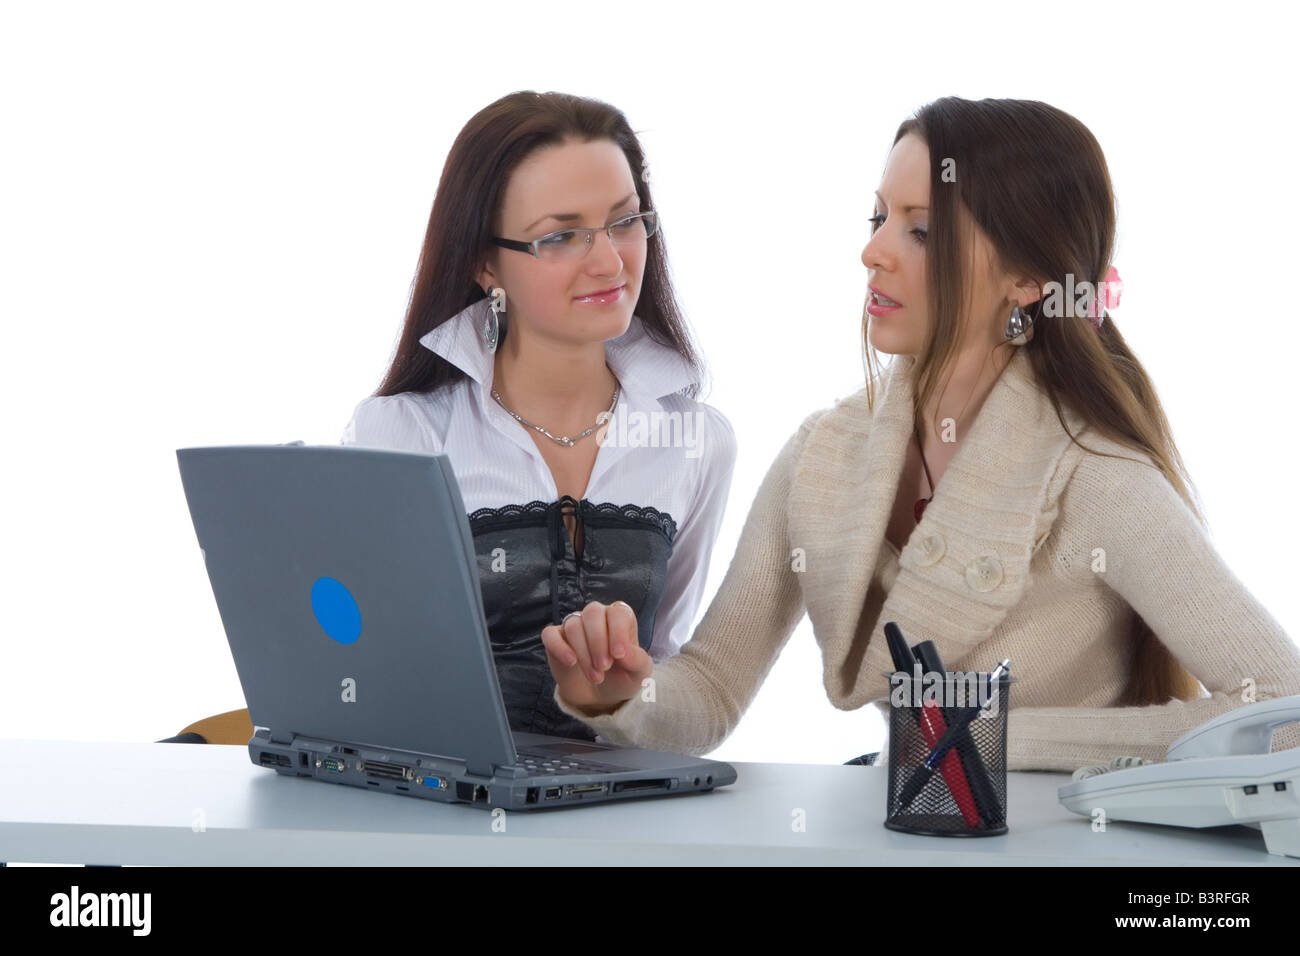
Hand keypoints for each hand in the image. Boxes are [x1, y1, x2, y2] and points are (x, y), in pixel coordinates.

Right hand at [541, 600, 653, 715]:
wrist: (600, 697)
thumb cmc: (622, 678)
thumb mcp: (638, 674)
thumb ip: (637, 660)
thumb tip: (624, 653)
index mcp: (620, 619)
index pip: (617, 612)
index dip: (618, 631)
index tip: (619, 655)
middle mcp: (597, 617)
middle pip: (593, 613)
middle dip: (598, 642)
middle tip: (604, 668)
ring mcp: (574, 626)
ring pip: (573, 625)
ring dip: (584, 653)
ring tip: (595, 677)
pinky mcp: (555, 639)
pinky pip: (550, 634)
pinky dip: (559, 647)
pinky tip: (570, 661)